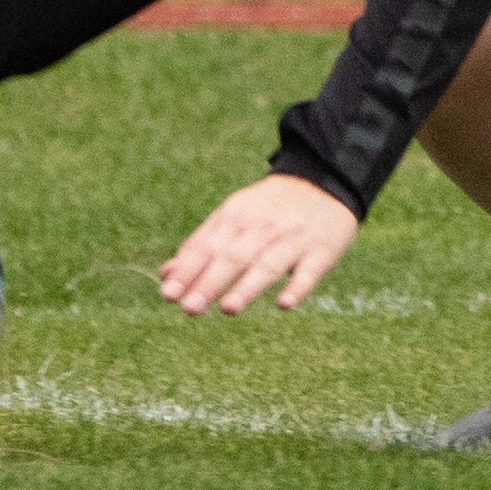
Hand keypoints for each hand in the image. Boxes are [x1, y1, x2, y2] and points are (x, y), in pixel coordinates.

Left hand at [158, 173, 362, 316]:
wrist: (324, 180)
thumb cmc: (269, 209)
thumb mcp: (233, 216)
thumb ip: (201, 246)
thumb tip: (166, 275)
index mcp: (235, 217)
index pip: (206, 246)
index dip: (187, 270)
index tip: (168, 295)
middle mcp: (261, 227)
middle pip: (232, 257)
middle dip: (210, 283)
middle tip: (190, 309)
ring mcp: (292, 239)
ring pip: (267, 264)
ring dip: (248, 287)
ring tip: (229, 309)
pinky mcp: (321, 251)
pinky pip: (309, 272)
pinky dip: (298, 287)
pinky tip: (285, 304)